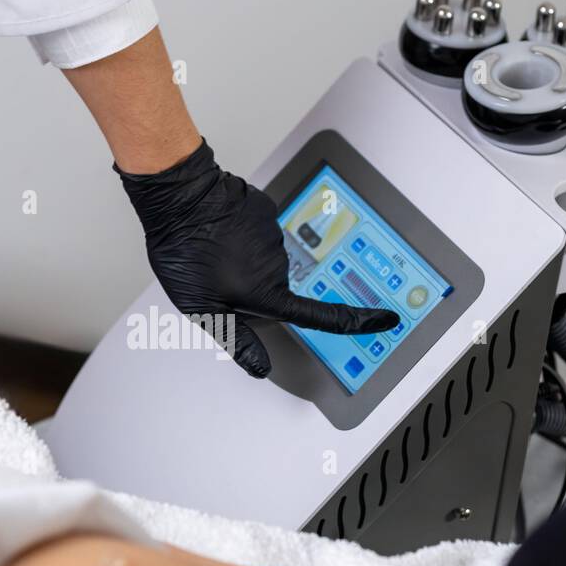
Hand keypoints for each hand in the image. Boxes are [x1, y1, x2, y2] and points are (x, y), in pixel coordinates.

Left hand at [116, 140, 400, 377]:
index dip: (359, 320)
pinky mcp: (265, 211)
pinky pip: (258, 233)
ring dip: (242, 261)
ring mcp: (273, 235)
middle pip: (279, 290)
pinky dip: (241, 236)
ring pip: (265, 261)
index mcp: (269, 292)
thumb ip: (236, 339)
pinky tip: (216, 234)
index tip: (387, 320)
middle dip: (254, 291)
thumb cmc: (186, 250)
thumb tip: (260, 368)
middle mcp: (279, 264)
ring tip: (210, 254)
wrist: (178, 196)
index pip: (323, 315)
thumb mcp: (202, 308)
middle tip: (218, 282)